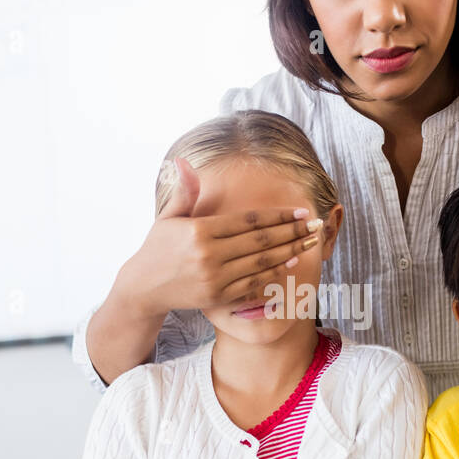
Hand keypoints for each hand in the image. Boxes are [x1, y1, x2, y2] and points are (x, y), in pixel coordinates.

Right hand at [115, 157, 321, 318]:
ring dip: (290, 252)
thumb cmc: (158, 247)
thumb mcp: (168, 216)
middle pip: (261, 241)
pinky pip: (253, 284)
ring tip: (310, 242)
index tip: (300, 211)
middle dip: (292, 232)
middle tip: (315, 225)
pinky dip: (274, 274)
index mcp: (200, 230)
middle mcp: (209, 254)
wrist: (143, 288)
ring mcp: (215, 278)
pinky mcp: (218, 297)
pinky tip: (291, 263)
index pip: (249, 220)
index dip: (278, 216)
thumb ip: (184, 191)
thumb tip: (183, 161)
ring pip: (262, 263)